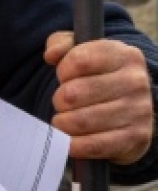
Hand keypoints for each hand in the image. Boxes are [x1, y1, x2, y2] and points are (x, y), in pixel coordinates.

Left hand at [45, 32, 153, 165]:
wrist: (128, 110)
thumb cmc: (96, 77)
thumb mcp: (81, 52)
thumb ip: (62, 45)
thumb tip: (51, 55)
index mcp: (125, 55)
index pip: (79, 60)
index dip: (62, 71)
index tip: (64, 77)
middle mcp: (136, 81)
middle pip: (73, 93)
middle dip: (59, 100)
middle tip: (63, 103)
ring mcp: (139, 111)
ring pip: (79, 121)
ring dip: (63, 123)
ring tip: (66, 120)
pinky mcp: (136, 138)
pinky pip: (92, 145)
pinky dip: (73, 145)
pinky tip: (70, 140)